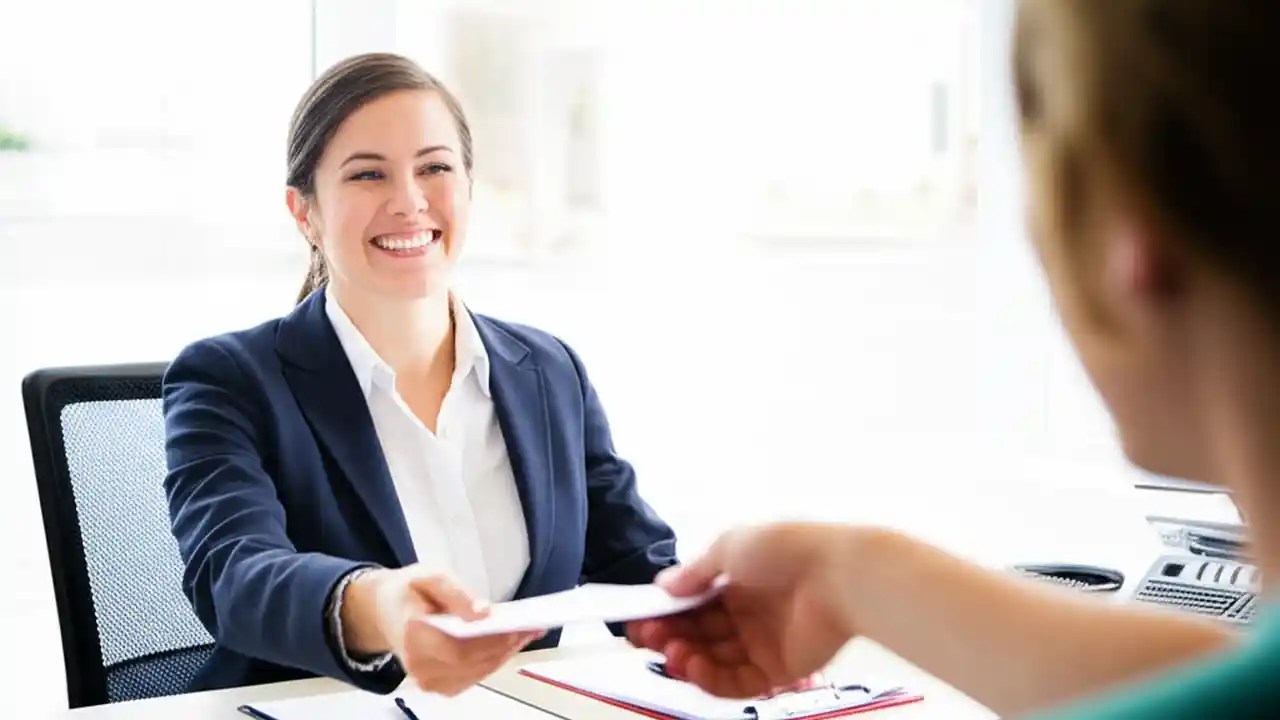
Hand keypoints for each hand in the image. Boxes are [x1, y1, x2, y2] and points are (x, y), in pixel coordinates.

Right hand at [345, 566, 542, 694]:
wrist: (384, 611)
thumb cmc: (409, 590)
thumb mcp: (431, 575)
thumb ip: (457, 593)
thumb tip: (483, 613)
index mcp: (411, 635)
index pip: (457, 650)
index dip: (490, 643)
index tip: (517, 628)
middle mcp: (417, 665)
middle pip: (470, 664)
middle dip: (504, 646)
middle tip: (531, 627)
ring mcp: (427, 679)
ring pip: (476, 673)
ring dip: (504, 654)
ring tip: (527, 633)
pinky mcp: (438, 684)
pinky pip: (473, 676)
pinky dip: (493, 661)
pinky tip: (508, 644)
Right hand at [628, 523, 864, 698]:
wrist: (836, 574)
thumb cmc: (782, 549)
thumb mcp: (729, 547)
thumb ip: (695, 573)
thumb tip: (663, 586)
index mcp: (738, 578)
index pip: (694, 601)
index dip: (667, 610)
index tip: (639, 617)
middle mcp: (750, 611)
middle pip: (701, 632)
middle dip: (670, 635)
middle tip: (644, 637)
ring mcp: (764, 642)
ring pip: (715, 660)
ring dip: (687, 657)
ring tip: (670, 651)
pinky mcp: (779, 670)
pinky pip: (738, 682)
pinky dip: (711, 677)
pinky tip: (693, 665)